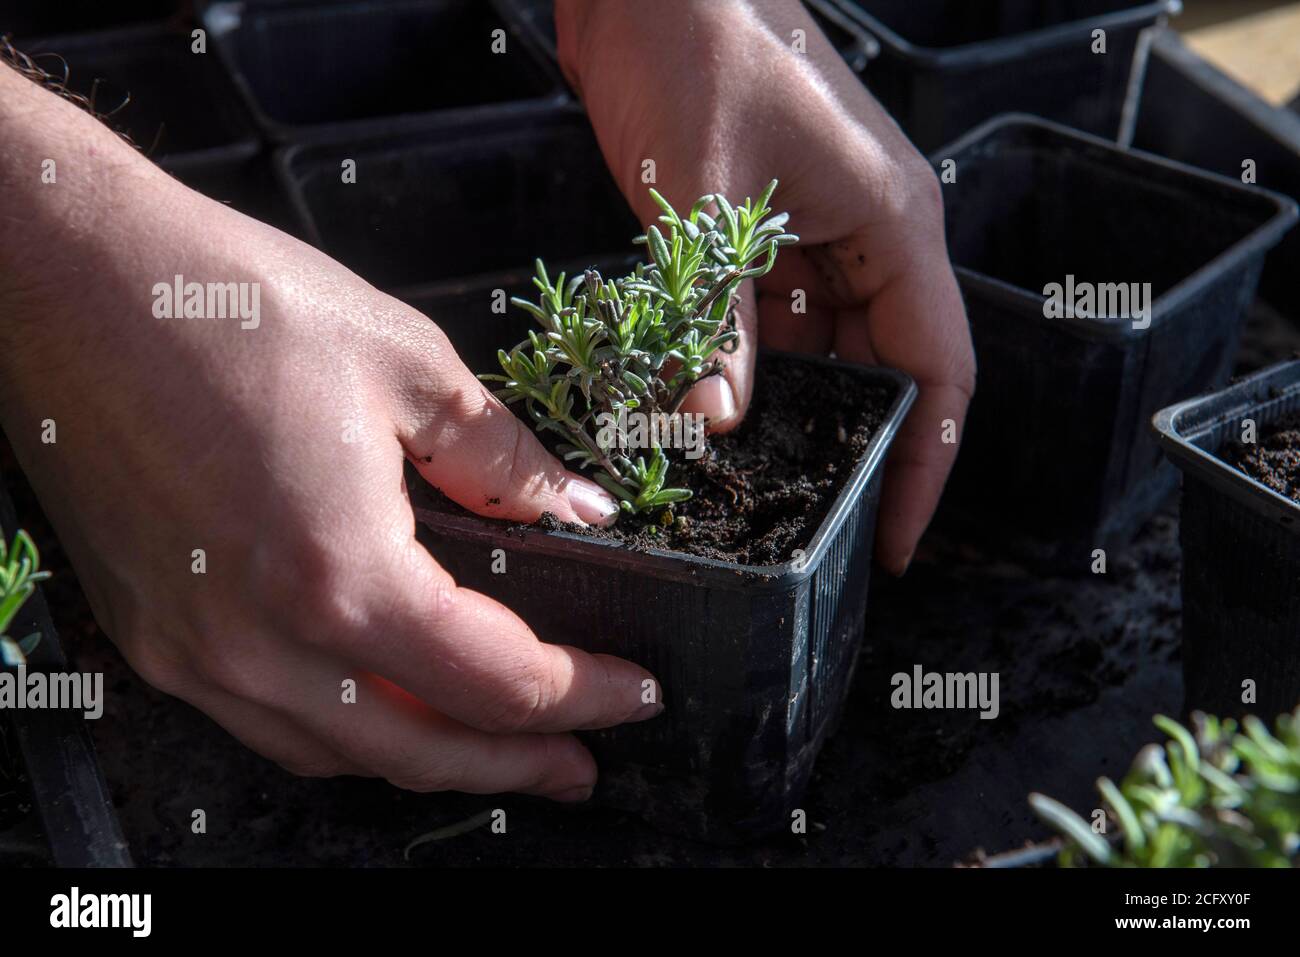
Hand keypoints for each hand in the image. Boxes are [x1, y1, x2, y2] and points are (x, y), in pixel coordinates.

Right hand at [0, 64, 658, 799]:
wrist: (66, 279)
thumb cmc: (226, 304)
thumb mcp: (407, 366)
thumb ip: (503, 460)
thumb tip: (576, 509)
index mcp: (341, 574)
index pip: (494, 678)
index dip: (581, 693)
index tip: (633, 693)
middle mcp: (260, 641)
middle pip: (419, 748)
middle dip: (515, 762)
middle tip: (579, 763)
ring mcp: (195, 649)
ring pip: (335, 753)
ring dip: (428, 757)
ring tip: (495, 744)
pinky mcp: (154, 633)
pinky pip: (266, 723)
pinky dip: (342, 731)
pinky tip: (381, 703)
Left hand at [557, 0, 975, 573]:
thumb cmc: (696, 47)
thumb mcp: (703, 198)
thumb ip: (714, 316)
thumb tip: (714, 424)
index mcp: (895, 228)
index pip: (938, 371)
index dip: (927, 463)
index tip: (900, 542)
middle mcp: (870, 238)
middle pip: (882, 370)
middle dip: (851, 447)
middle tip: (809, 527)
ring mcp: (814, 235)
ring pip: (818, 351)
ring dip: (785, 411)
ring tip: (751, 485)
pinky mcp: (759, 230)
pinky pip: (766, 319)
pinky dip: (740, 366)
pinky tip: (708, 410)